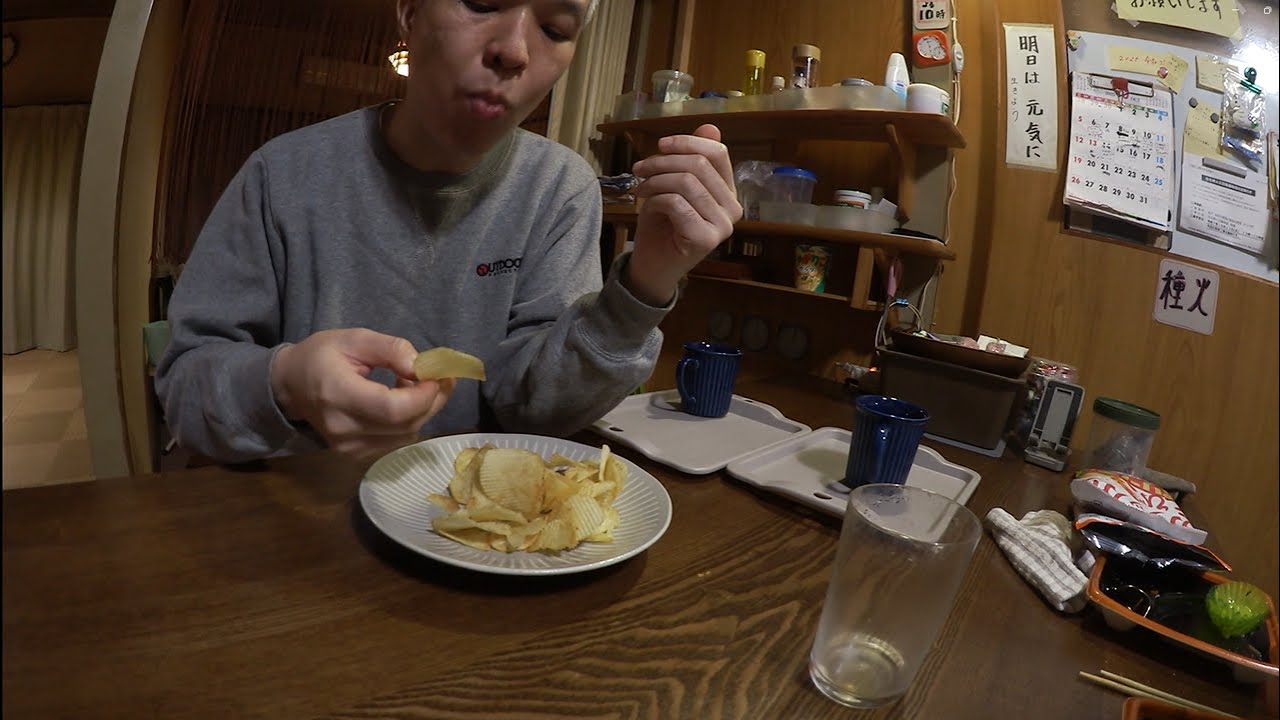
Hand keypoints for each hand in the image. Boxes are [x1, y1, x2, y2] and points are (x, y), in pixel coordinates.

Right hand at [270, 329, 454, 458]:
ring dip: (421, 410)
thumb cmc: (321, 356)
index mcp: (337, 394)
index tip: (437, 375)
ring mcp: (349, 447)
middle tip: (439, 377)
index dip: (422, 395)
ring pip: (405, 435)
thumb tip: (421, 366)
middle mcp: (343, 428)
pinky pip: (397, 440)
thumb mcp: (354, 338)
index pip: (391, 408)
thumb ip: (390, 349)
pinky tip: (401, 402)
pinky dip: (409, 421)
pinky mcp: (355, 455)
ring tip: (414, 385)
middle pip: (404, 424)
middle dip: (431, 400)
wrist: (290, 386)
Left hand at [626, 124, 741, 304]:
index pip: (717, 153)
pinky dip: (655, 200)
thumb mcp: (673, 185)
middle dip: (662, 162)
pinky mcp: (705, 239)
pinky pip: (676, 203)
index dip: (687, 142)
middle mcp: (733, 209)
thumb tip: (711, 126)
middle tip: (639, 169)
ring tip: (640, 190)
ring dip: (655, 181)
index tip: (660, 145)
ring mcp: (722, 226)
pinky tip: (647, 208)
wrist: (651, 267)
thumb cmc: (662, 225)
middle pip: (699, 165)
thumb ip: (690, 159)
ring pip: (686, 182)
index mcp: (728, 192)